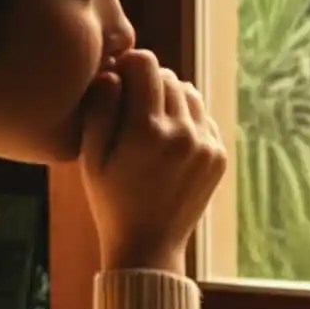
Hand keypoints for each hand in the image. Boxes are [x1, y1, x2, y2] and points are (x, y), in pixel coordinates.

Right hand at [78, 49, 227, 273]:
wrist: (149, 244)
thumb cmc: (111, 200)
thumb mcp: (90, 157)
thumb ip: (99, 109)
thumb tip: (114, 73)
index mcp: (146, 130)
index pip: (146, 64)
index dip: (129, 66)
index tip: (120, 82)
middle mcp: (182, 133)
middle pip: (169, 77)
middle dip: (149, 83)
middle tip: (132, 107)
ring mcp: (205, 145)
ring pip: (190, 95)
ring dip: (171, 99)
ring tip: (151, 123)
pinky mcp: (218, 157)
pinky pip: (204, 119)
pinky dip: (188, 121)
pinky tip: (170, 143)